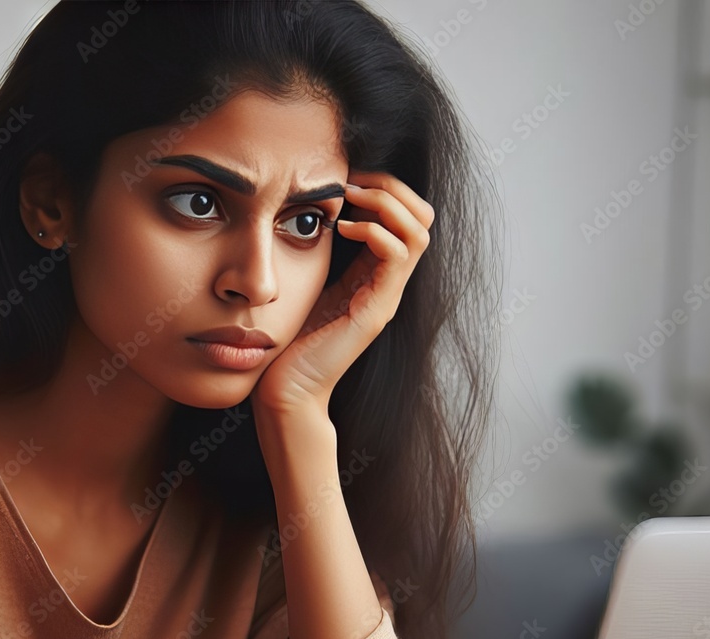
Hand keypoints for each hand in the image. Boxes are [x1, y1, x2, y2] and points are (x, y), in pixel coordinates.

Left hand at [251, 170, 434, 420]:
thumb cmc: (289, 338)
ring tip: (350, 201)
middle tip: (352, 185)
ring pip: (417, 231)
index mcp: (373, 274)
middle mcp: (388, 284)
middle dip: (391, 188)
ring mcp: (386, 298)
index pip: (404, 215)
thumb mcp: (306, 281)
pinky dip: (376, 232)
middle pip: (422, 217)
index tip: (345, 180)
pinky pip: (397, 257)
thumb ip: (319, 251)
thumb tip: (310, 209)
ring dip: (386, 204)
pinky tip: (345, 230)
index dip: (382, 188)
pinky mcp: (376, 311)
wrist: (286, 388)